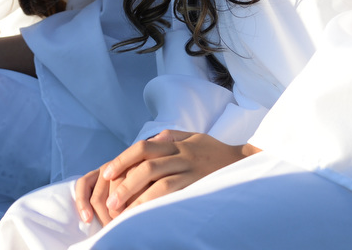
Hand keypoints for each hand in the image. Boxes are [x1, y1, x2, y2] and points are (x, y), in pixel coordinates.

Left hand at [81, 130, 257, 222]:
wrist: (245, 163)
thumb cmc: (215, 152)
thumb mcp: (193, 137)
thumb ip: (170, 137)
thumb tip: (150, 139)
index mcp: (177, 143)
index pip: (143, 148)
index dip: (123, 159)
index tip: (106, 173)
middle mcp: (183, 155)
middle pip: (147, 165)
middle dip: (125, 181)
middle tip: (110, 200)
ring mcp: (193, 171)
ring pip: (160, 182)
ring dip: (138, 197)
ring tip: (121, 211)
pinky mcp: (200, 187)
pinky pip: (175, 196)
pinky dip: (158, 205)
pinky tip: (145, 215)